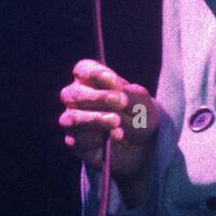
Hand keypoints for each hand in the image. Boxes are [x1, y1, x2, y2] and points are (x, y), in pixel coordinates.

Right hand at [59, 59, 158, 179]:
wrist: (142, 146)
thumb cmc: (139, 115)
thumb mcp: (143, 104)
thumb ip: (133, 96)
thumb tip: (121, 92)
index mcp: (92, 81)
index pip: (83, 70)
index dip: (95, 73)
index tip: (114, 82)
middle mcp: (77, 99)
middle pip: (73, 93)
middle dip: (97, 97)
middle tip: (121, 102)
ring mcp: (73, 122)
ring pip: (71, 118)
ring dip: (94, 118)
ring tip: (116, 121)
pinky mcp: (75, 143)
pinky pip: (77, 140)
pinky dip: (96, 139)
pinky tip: (115, 137)